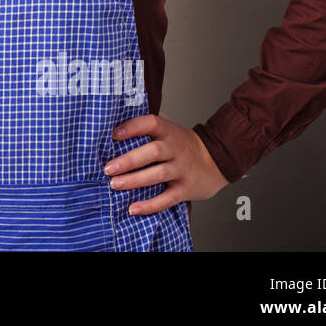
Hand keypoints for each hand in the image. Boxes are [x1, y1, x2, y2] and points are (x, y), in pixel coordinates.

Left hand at [104, 113, 228, 214]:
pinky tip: (133, 208)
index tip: (114, 135)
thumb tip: (116, 117)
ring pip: (158, 175)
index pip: (151, 123)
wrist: (218, 160)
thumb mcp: (169, 127)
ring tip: (114, 185)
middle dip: (128, 160)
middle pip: (152, 152)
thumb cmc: (183, 144)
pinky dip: (150, 205)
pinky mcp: (185, 189)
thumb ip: (148, 123)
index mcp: (169, 132)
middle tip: (108, 168)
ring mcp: (181, 170)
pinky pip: (167, 199)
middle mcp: (175, 149)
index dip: (132, 127)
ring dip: (134, 181)